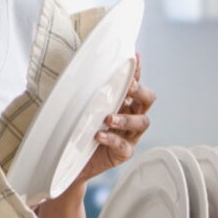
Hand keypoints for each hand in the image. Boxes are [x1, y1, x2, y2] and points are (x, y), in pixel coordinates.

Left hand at [73, 53, 154, 184]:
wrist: (69, 160)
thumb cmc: (76, 130)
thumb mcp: (79, 108)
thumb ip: (84, 94)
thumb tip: (74, 73)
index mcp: (121, 102)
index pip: (133, 83)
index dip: (136, 70)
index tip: (134, 56)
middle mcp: (129, 116)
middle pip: (147, 100)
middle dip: (140, 91)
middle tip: (129, 88)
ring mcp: (129, 135)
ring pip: (142, 122)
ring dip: (126, 118)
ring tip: (108, 118)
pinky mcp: (123, 152)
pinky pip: (125, 145)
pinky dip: (112, 139)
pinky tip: (99, 135)